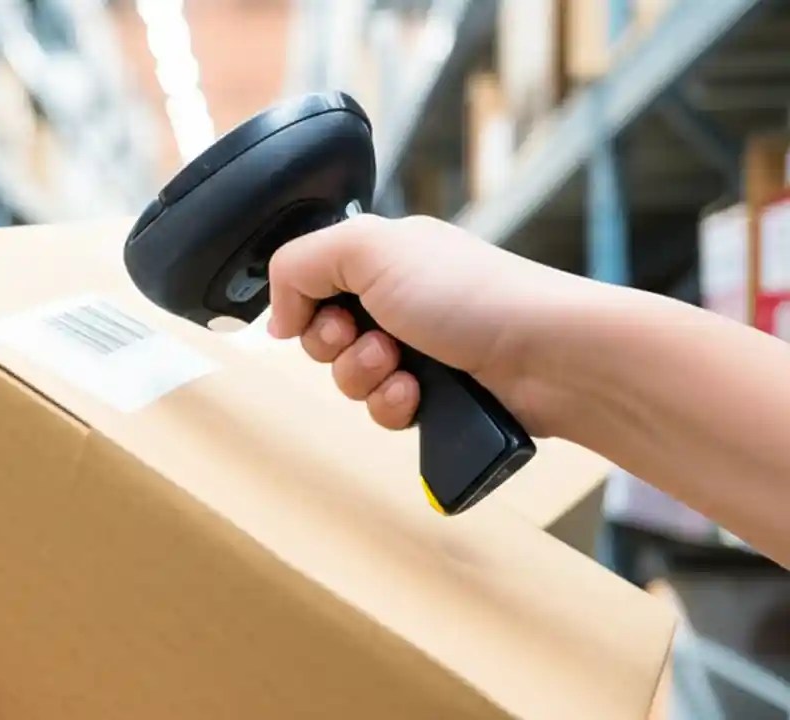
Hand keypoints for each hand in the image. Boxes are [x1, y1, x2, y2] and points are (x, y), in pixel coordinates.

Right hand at [266, 214, 592, 436]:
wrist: (548, 355)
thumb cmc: (470, 293)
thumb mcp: (367, 247)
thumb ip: (299, 264)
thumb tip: (278, 316)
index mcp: (384, 256)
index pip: (313, 281)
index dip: (305, 304)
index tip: (321, 311)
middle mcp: (400, 300)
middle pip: (324, 336)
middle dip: (335, 345)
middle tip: (375, 337)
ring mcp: (419, 349)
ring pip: (350, 380)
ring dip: (363, 378)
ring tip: (403, 368)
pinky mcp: (437, 396)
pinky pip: (383, 412)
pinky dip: (392, 406)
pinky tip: (418, 396)